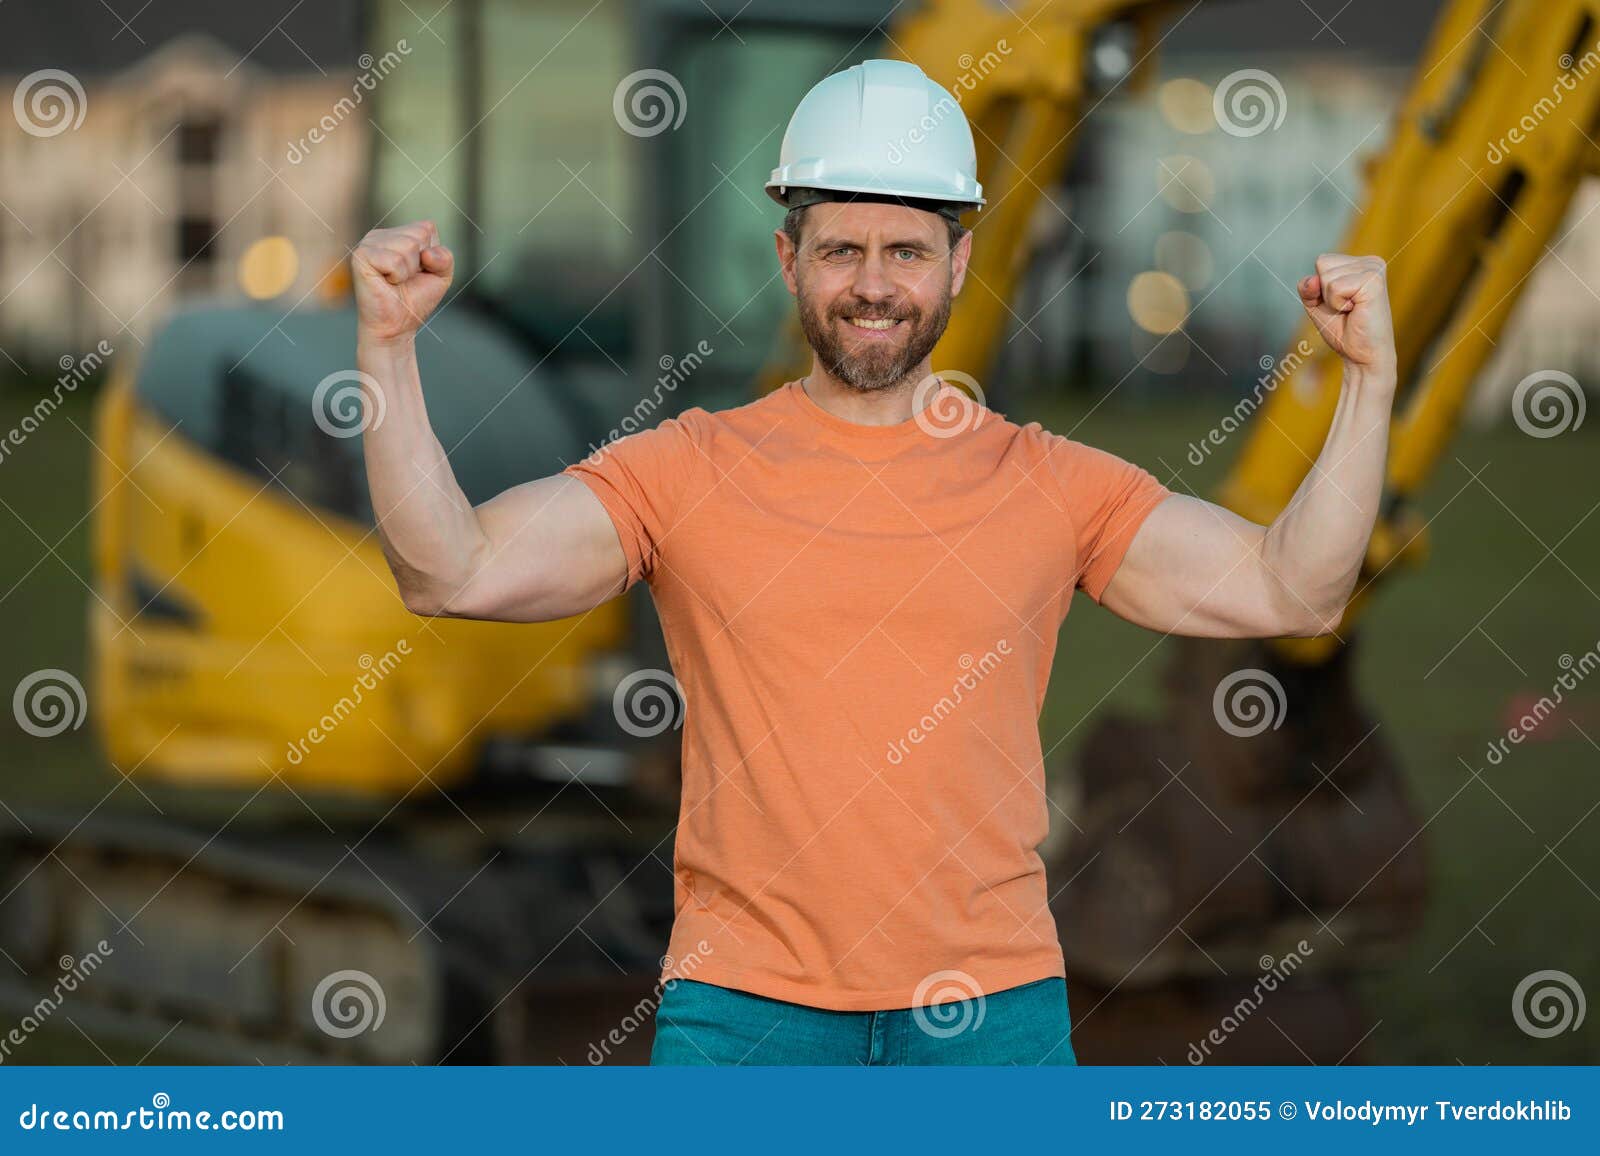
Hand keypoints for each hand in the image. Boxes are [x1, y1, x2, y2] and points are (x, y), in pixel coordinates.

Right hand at [352, 221, 454, 344]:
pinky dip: (397, 276)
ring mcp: (369, 243)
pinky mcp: (361, 256)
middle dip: (420, 263)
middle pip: (419, 235)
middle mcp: (381, 235)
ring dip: (408, 271)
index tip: (419, 272)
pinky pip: (395, 260)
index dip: (431, 255)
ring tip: (395, 281)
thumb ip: (445, 258)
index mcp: (397, 234)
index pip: (427, 228)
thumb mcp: (441, 276)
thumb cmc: (414, 300)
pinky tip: (386, 282)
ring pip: (408, 246)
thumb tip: (426, 253)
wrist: (396, 326)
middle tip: (405, 279)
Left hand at [1297, 253, 1395, 378]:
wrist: (1363, 356)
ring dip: (1332, 301)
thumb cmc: (1343, 331)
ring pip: (1327, 276)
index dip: (1320, 287)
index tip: (1340, 304)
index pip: (1323, 261)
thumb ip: (1308, 287)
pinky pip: (1335, 288)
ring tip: (1352, 311)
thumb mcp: (1317, 304)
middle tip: (1346, 310)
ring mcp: (1375, 270)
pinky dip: (1337, 304)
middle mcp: (1371, 262)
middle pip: (1323, 263)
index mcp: (1361, 263)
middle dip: (1324, 293)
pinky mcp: (1374, 282)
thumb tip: (1312, 280)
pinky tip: (1355, 311)